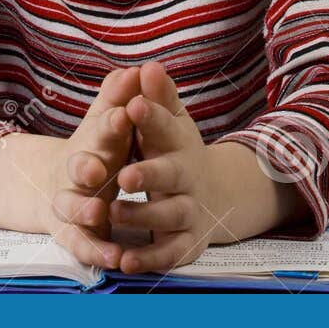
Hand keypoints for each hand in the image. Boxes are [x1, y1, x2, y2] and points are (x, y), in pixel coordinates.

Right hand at [41, 66, 141, 268]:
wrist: (57, 186)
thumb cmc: (96, 149)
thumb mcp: (108, 123)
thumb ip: (121, 99)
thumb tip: (138, 68)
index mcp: (93, 142)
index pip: (100, 128)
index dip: (110, 122)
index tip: (123, 115)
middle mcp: (78, 171)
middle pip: (77, 166)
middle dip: (84, 166)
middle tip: (96, 168)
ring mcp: (71, 202)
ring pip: (72, 207)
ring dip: (84, 209)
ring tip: (98, 211)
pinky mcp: (73, 233)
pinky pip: (83, 245)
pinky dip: (97, 251)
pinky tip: (115, 258)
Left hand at [109, 60, 226, 273]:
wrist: (214, 195)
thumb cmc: (177, 152)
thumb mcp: (170, 123)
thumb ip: (158, 98)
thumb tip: (149, 66)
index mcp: (180, 142)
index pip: (168, 125)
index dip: (152, 116)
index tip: (133, 105)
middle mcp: (188, 177)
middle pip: (172, 174)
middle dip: (150, 174)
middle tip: (124, 176)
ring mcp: (190, 210)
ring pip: (169, 215)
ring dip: (143, 216)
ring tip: (114, 213)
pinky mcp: (187, 242)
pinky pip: (170, 252)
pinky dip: (149, 258)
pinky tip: (125, 261)